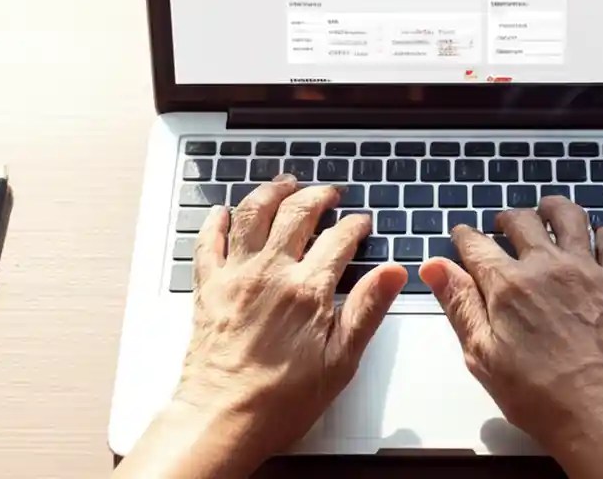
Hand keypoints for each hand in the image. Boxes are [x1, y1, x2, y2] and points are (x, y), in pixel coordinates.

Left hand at [116, 176, 406, 478]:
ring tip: (285, 183)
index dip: (355, 225)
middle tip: (329, 193)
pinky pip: (208, 241)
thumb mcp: (341, 361)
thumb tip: (394, 273)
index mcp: (308, 290)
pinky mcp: (208, 287)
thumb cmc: (280, 400)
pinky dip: (216, 221)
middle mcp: (270, 273)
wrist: (222, 419)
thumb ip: (367, 309)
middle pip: (296, 213)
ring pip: (252, 214)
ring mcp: (235, 276)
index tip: (362, 223)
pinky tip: (223, 212)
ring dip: (270, 192)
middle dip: (317, 196)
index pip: (339, 239)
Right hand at [418, 197, 602, 478]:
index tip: (461, 235)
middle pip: (522, 221)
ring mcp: (585, 270)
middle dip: (506, 218)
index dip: (464, 236)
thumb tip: (434, 267)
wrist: (601, 411)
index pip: (476, 244)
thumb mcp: (482, 355)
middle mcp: (545, 266)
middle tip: (502, 224)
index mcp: (507, 285)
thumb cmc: (539, 394)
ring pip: (569, 217)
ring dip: (554, 208)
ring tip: (547, 209)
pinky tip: (598, 235)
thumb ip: (459, 305)